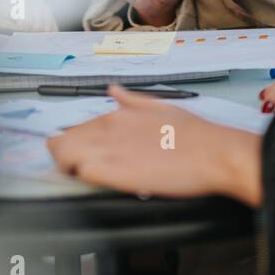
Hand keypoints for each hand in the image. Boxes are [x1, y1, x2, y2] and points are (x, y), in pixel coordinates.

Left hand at [46, 84, 262, 205]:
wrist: (214, 153)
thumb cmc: (194, 135)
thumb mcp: (161, 106)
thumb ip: (131, 100)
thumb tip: (114, 91)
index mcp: (118, 114)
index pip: (75, 128)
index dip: (72, 144)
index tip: (80, 154)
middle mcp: (109, 128)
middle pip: (61, 142)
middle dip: (63, 158)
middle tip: (74, 171)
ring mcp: (110, 149)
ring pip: (64, 157)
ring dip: (68, 169)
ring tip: (83, 179)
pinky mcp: (115, 172)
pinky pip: (82, 173)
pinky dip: (82, 179)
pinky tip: (94, 184)